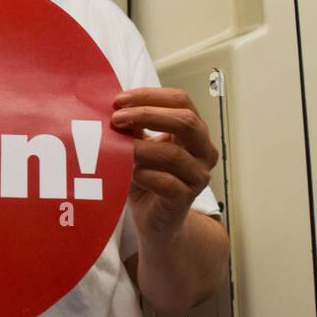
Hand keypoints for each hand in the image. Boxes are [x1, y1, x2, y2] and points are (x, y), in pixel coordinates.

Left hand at [111, 87, 218, 239]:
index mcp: (193, 131)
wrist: (155, 220)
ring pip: (173, 154)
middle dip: (148, 114)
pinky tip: (128, 172)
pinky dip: (144, 174)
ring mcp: (198, 175)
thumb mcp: (140, 146)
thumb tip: (114, 105)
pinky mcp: (186, 198)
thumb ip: (133, 126)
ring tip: (116, 148)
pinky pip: (166, 183)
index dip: (150, 96)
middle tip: (117, 118)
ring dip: (140, 148)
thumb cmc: (148, 179)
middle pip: (186, 121)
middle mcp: (203, 151)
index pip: (180, 100)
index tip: (120, 100)